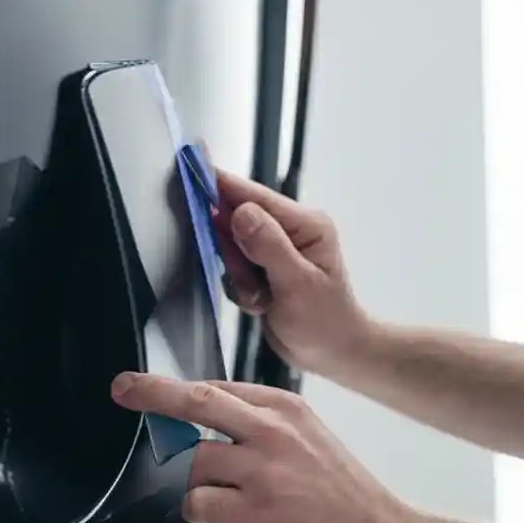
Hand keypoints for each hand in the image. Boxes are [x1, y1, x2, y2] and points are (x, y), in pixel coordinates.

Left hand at [111, 372, 413, 522]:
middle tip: (124, 388)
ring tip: (211, 492)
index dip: (181, 390)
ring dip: (186, 477)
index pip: (219, 388)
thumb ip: (266, 425)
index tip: (153, 388)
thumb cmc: (345, 495)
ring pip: (192, 460)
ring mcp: (262, 469)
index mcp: (285, 408)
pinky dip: (195, 509)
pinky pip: (198, 502)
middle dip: (153, 392)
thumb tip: (216, 419)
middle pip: (197, 401)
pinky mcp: (256, 509)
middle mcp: (272, 431)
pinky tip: (214, 515)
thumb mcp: (311, 438)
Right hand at [212, 168, 372, 372]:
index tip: (189, 168)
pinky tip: (260, 303)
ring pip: (231, 246)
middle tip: (250, 281)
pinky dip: (240, 287)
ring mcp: (275, 247)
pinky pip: (233, 266)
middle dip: (233, 253)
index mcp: (305, 224)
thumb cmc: (325, 323)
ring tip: (260, 298)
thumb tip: (240, 212)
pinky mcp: (263, 266)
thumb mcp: (298, 284)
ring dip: (238, 275)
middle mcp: (289, 229)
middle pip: (236, 219)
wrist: (334, 355)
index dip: (220, 185)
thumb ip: (269, 247)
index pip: (254, 196)